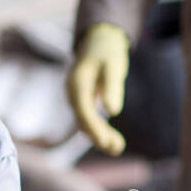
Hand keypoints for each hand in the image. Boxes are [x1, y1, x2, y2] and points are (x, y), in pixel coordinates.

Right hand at [66, 22, 130, 156]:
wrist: (99, 41)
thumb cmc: (108, 51)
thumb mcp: (114, 65)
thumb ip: (112, 87)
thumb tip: (113, 111)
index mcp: (77, 82)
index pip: (83, 109)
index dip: (94, 127)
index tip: (105, 142)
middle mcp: (72, 92)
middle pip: (83, 119)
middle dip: (98, 136)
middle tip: (117, 149)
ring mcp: (76, 98)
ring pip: (85, 122)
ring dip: (100, 136)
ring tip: (118, 148)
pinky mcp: (83, 102)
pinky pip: (89, 120)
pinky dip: (100, 130)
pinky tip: (114, 142)